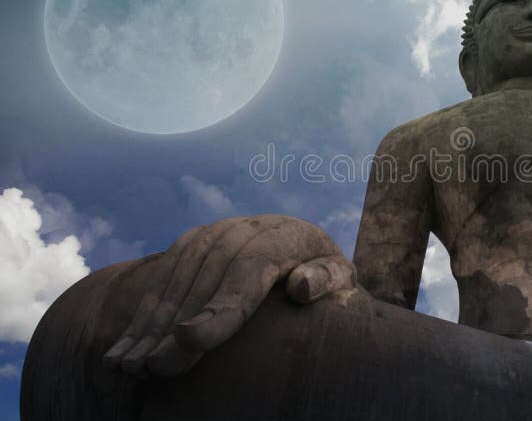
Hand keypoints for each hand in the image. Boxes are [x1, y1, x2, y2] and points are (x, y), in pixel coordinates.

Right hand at [102, 215, 355, 376]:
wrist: (306, 245)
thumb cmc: (326, 275)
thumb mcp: (342, 278)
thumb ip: (328, 279)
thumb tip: (302, 286)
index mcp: (286, 236)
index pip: (247, 271)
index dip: (218, 308)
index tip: (189, 342)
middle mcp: (246, 228)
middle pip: (205, 278)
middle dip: (174, 325)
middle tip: (153, 368)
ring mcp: (216, 231)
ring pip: (176, 276)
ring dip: (148, 322)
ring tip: (126, 365)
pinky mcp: (195, 242)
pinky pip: (164, 275)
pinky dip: (143, 312)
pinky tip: (125, 347)